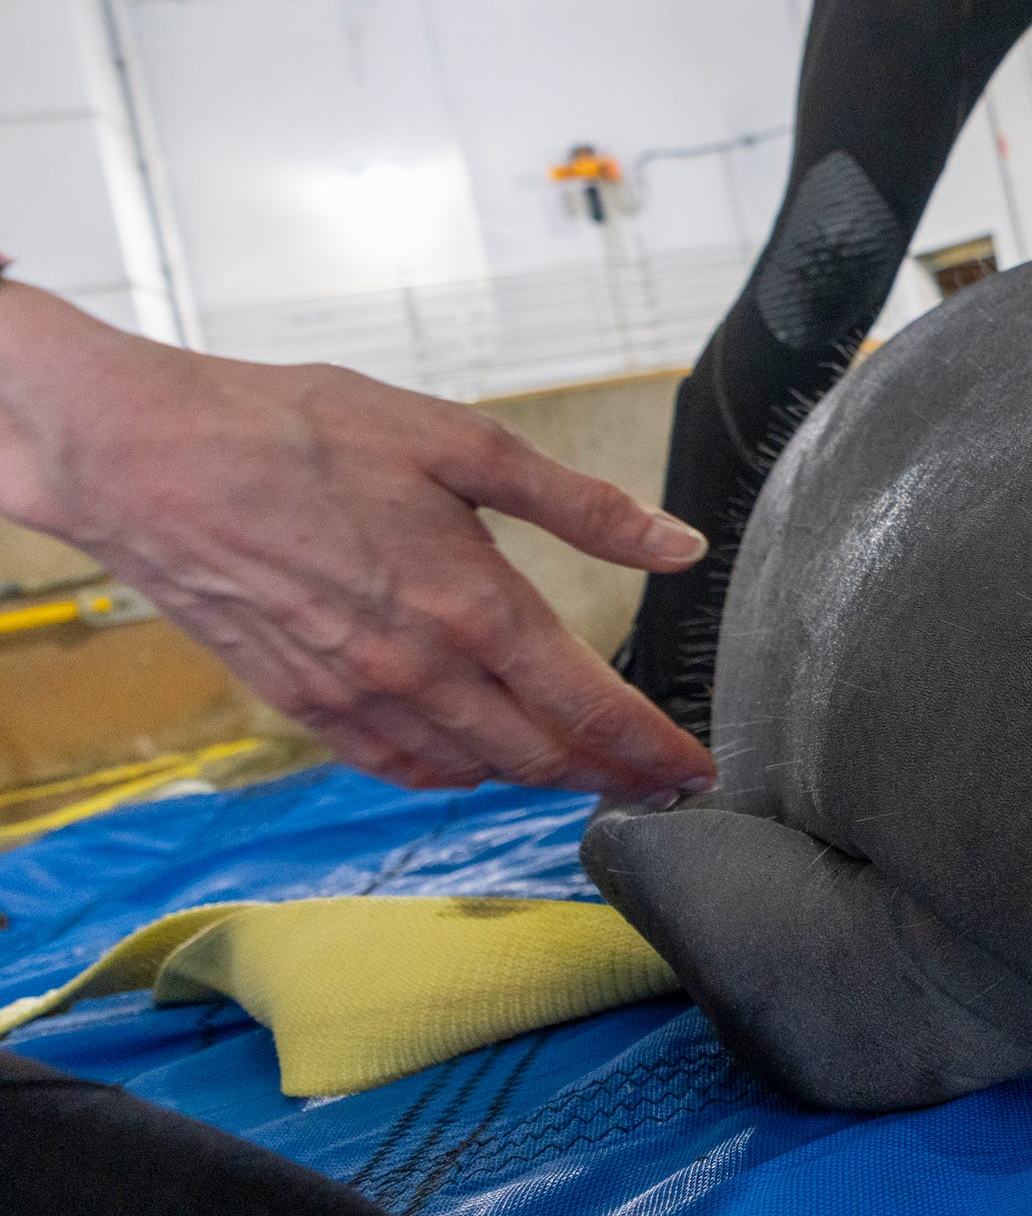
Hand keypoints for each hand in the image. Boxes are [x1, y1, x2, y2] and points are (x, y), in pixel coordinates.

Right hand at [0, 284, 716, 796]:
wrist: (150, 460)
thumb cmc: (302, 433)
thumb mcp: (462, 443)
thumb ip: (580, 506)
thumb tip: (678, 545)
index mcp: (470, 606)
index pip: (588, 707)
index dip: (650, 748)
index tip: (696, 772)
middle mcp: (417, 671)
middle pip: (539, 755)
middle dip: (611, 774)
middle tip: (659, 782)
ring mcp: (354, 697)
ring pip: (471, 769)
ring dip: (536, 778)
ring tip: (585, 772)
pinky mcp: (301, 703)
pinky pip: (395, 765)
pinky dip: (451, 773)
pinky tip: (476, 761)